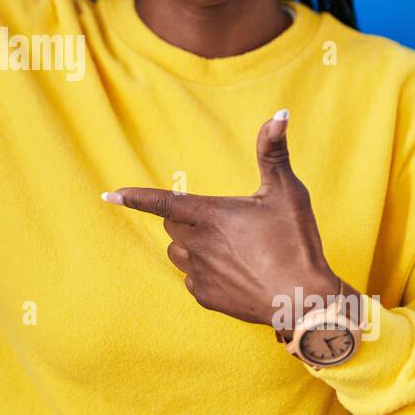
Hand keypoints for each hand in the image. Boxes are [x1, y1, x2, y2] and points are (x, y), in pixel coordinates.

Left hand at [103, 110, 354, 334]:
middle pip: (170, 225)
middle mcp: (197, 244)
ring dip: (191, 246)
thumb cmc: (296, 242)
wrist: (305, 301)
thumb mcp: (287, 192)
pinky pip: (191, 280)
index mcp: (210, 215)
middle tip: (222, 223)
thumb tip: (280, 113)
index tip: (109, 195)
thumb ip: (274, 152)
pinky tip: (234, 274)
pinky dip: (203, 273)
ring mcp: (199, 274)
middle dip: (184, 220)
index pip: (161, 201)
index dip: (134, 197)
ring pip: (177, 253)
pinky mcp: (206, 298)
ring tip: (230, 249)